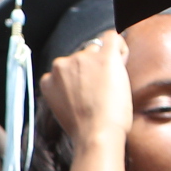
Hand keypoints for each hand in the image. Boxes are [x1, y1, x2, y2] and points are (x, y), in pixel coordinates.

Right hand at [39, 31, 133, 157]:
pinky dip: (119, 46)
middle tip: (103, 87)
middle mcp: (61, 65)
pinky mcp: (104, 57)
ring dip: (105, 60)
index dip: (79, 76)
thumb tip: (81, 87)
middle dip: (92, 67)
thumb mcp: (61, 109)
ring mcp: (82, 59)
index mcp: (48, 80)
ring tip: (114, 81)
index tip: (88, 88)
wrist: (95, 132)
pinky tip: (122, 58)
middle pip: (80, 57)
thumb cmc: (83, 128)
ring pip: (96, 48)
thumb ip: (65, 91)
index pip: (64, 69)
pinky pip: (111, 37)